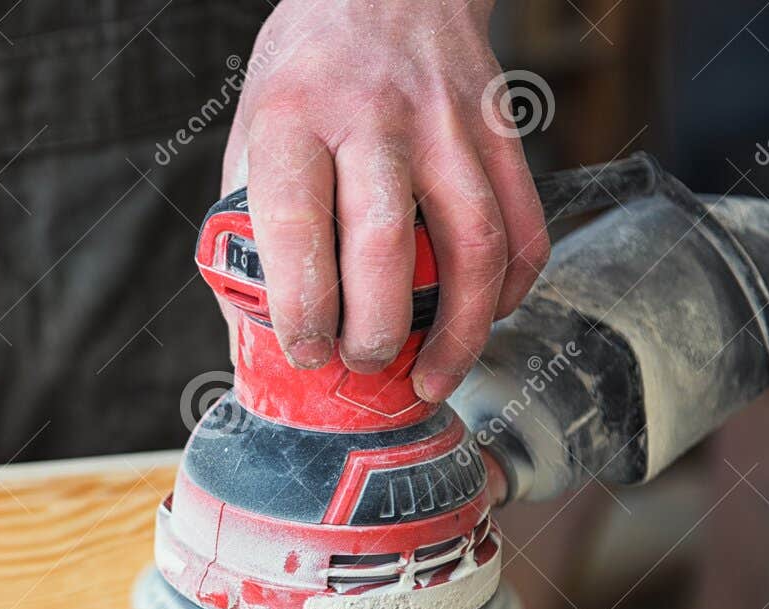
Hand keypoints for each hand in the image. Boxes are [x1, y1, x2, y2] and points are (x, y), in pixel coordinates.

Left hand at [223, 0, 548, 400]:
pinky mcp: (500, 128)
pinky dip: (510, 288)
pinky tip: (485, 319)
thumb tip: (252, 343)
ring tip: (432, 377)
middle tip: (362, 367)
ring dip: (459, 330)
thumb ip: (246, 232)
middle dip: (376, 330)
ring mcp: (446, 122)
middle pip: (386, 246)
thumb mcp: (251, 133)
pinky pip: (522, 223)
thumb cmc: (307, 72)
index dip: (303, 307)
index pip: (297, 228)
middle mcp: (373, 118)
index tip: (305, 352)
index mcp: (293, 120)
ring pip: (474, 244)